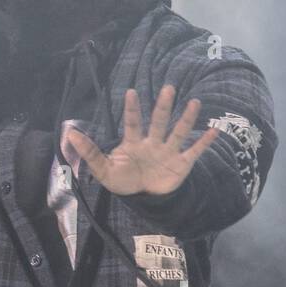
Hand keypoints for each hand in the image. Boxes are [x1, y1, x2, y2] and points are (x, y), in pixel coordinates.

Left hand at [63, 85, 219, 195]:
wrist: (142, 198)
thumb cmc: (122, 180)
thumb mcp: (103, 169)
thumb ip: (90, 152)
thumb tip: (70, 135)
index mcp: (133, 143)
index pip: (132, 123)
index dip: (132, 109)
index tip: (132, 92)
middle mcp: (152, 143)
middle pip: (159, 121)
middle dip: (163, 106)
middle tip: (169, 88)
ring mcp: (168, 152)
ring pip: (178, 132)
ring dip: (186, 118)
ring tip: (195, 102)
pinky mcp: (181, 164)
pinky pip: (194, 151)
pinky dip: (204, 142)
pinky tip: (215, 130)